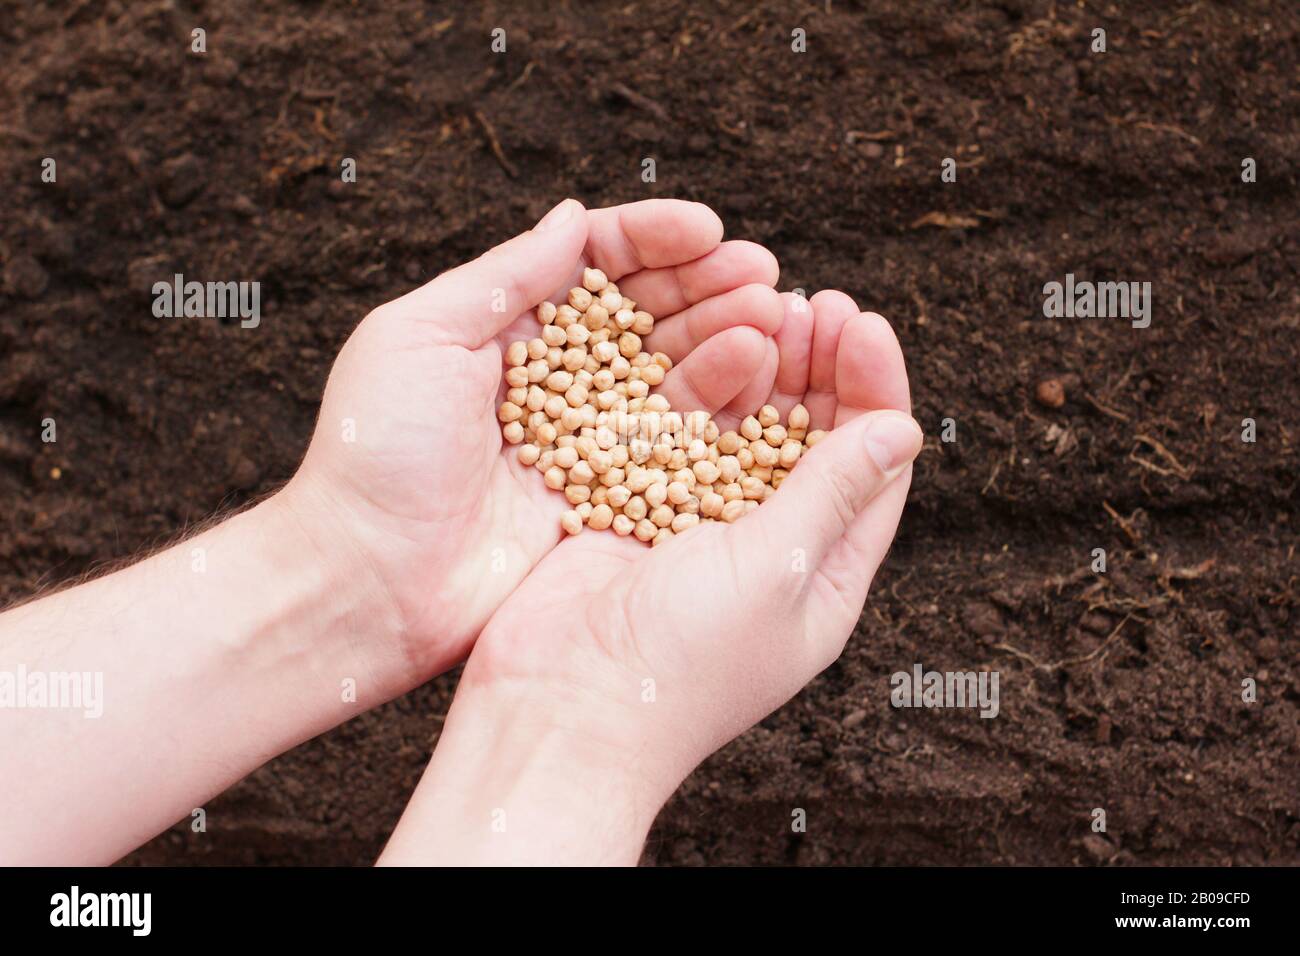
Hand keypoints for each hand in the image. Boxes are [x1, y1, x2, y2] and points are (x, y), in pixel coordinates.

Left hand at [281, 199, 783, 690]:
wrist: (368, 581)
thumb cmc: (374, 452)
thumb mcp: (421, 337)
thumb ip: (505, 278)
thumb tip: (575, 215)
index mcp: (506, 329)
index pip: (594, 265)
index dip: (653, 242)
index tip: (707, 230)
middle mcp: (556, 378)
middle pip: (648, 315)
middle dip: (707, 286)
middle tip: (763, 274)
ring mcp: (588, 438)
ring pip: (674, 375)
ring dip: (726, 339)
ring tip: (770, 319)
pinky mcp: (610, 495)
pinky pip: (676, 444)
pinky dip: (720, 410)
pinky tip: (757, 377)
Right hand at [380, 291, 920, 863]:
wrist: (561, 707)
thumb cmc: (679, 663)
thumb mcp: (776, 571)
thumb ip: (832, 492)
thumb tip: (903, 430)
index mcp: (822, 578)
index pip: (871, 470)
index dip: (874, 392)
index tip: (861, 324)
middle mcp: (767, 550)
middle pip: (812, 440)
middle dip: (819, 368)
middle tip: (813, 302)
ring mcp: (701, 529)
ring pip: (746, 429)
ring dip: (762, 369)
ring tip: (765, 306)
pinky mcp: (640, 511)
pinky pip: (682, 437)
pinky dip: (698, 391)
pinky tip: (704, 344)